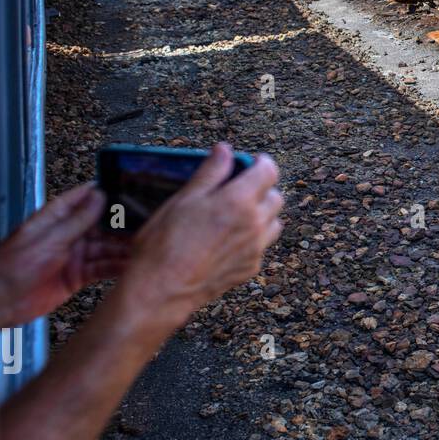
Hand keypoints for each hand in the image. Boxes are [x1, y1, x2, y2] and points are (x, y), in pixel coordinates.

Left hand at [0, 183, 130, 327]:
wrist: (2, 300)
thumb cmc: (15, 265)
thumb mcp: (50, 238)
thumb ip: (77, 220)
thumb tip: (99, 195)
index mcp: (56, 219)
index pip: (82, 199)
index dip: (103, 193)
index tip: (127, 187)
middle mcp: (68, 235)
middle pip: (101, 226)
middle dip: (121, 225)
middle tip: (147, 223)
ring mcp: (75, 256)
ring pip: (105, 248)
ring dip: (122, 248)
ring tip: (144, 247)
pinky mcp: (78, 276)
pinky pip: (102, 268)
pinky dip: (116, 267)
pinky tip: (131, 265)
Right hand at [116, 143, 282, 337]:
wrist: (162, 289)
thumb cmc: (166, 241)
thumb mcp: (184, 198)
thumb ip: (210, 172)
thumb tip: (225, 150)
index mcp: (240, 201)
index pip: (269, 172)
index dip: (262, 163)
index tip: (251, 162)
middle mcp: (255, 224)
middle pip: (276, 197)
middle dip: (262, 188)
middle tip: (239, 188)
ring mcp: (256, 248)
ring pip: (274, 222)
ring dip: (262, 214)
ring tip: (235, 214)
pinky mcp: (251, 268)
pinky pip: (262, 245)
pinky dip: (253, 238)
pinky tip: (228, 239)